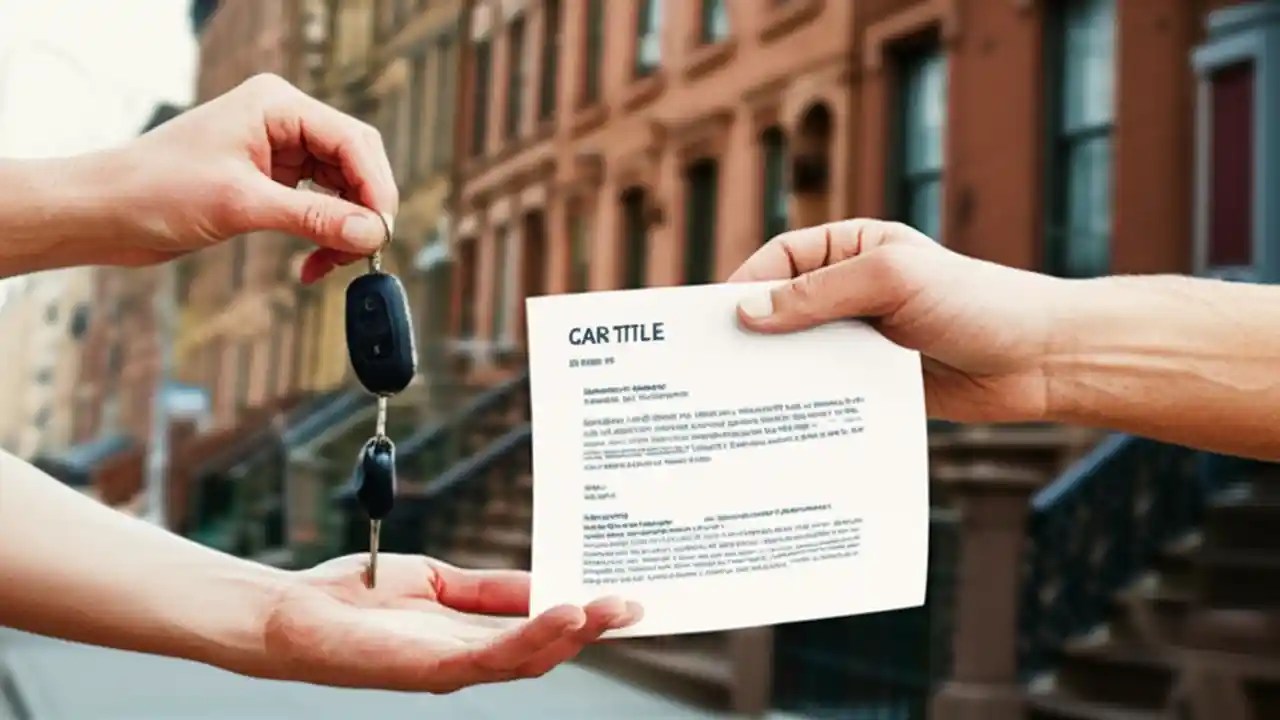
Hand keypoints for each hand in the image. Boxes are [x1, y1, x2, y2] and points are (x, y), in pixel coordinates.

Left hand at [98, 73, 396, 282]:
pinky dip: (323, 235)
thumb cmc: (156, 191)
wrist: (102, 211)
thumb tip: (372, 234)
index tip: (380, 234)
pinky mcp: (269, 180)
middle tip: (361, 254)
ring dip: (343, 229)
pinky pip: (318, 205)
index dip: (375, 189)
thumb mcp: (243, 205)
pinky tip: (313, 263)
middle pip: (355, 164)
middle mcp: (283, 121)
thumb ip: (314, 217)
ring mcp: (278, 150)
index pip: (354, 141)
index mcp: (278, 105)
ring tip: (329, 264)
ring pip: (342, 189)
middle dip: (363, 211)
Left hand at [259, 554, 640, 692]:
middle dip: (595, 628)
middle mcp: (471, 660)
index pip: (541, 630)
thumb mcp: (439, 580)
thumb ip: (490, 587)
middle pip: (548, 648)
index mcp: (474, 638)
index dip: (585, 617)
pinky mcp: (435, 669)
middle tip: (638, 606)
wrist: (297, 614)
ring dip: (576, 633)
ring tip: (612, 609)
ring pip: (532, 657)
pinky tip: (564, 612)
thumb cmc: (359, 599)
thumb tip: (546, 581)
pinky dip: (535, 636)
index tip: (625, 596)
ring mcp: (455, 668)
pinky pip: (497, 655)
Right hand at [729, 219, 1068, 422]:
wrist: (1041, 360)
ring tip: (739, 401)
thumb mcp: (892, 281)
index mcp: (850, 249)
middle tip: (711, 368)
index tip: (710, 323)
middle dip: (750, 336)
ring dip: (775, 375)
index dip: (742, 288)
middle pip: (781, 310)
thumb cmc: (975, 301)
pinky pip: (827, 390)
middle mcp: (850, 291)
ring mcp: (860, 338)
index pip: (778, 262)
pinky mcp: (873, 381)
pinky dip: (805, 403)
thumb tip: (748, 312)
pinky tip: (783, 422)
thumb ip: (819, 294)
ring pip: (800, 354)